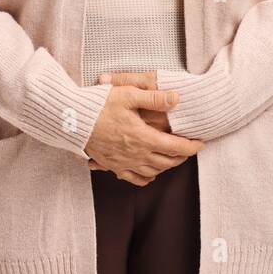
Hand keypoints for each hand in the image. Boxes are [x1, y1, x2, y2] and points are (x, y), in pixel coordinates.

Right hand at [84, 79, 203, 185]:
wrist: (71, 121)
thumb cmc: (99, 105)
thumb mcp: (129, 95)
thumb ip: (155, 97)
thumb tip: (177, 98)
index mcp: (143, 137)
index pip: (176, 147)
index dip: (192, 146)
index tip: (201, 143)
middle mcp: (136, 154)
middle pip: (167, 162)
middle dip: (182, 157)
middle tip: (189, 149)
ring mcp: (123, 162)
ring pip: (153, 172)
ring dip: (167, 166)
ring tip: (174, 158)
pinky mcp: (112, 165)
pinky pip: (134, 178)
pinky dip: (146, 177)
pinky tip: (151, 173)